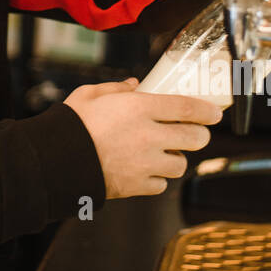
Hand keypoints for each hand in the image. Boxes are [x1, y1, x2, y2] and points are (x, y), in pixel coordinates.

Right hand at [64, 79, 222, 198]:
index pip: (187, 108)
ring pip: (180, 164)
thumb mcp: (89, 95)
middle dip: (198, 135)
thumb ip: (115, 89)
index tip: (215, 113)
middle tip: (193, 134)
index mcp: (139, 108)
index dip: (207, 111)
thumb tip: (133, 85)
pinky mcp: (137, 185)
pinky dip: (157, 178)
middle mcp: (148, 135)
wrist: (55, 161)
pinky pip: (161, 184)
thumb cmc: (70, 125)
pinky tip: (146, 170)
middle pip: (194, 138)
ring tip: (164, 154)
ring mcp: (145, 163)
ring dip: (176, 158)